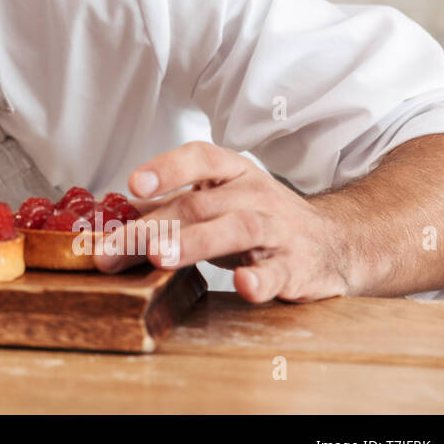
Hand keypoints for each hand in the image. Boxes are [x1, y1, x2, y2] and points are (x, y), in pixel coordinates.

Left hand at [92, 141, 353, 302]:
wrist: (334, 243)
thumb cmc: (258, 219)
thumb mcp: (214, 203)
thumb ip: (165, 207)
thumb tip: (110, 213)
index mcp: (232, 172)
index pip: (198, 158)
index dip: (166, 169)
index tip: (133, 185)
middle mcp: (254, 194)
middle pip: (199, 205)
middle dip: (152, 227)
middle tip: (113, 248)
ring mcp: (277, 230)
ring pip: (236, 229)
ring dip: (194, 243)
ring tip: (159, 257)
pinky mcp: (296, 267)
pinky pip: (277, 272)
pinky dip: (260, 279)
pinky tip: (242, 285)